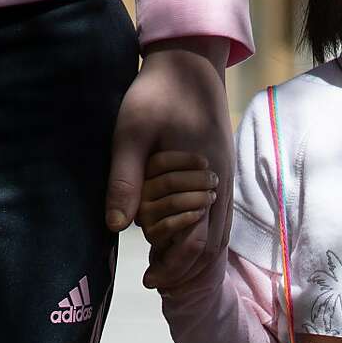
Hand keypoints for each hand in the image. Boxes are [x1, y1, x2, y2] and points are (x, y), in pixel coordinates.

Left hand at [104, 39, 233, 288]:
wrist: (189, 62)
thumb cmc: (157, 95)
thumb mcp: (130, 133)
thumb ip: (125, 179)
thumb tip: (116, 226)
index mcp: (201, 181)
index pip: (195, 243)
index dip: (173, 267)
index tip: (150, 280)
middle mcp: (220, 186)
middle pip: (211, 246)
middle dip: (185, 266)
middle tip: (156, 277)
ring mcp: (225, 180)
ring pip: (218, 233)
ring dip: (195, 252)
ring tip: (166, 261)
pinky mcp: (223, 171)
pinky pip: (219, 216)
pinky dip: (203, 233)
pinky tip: (181, 233)